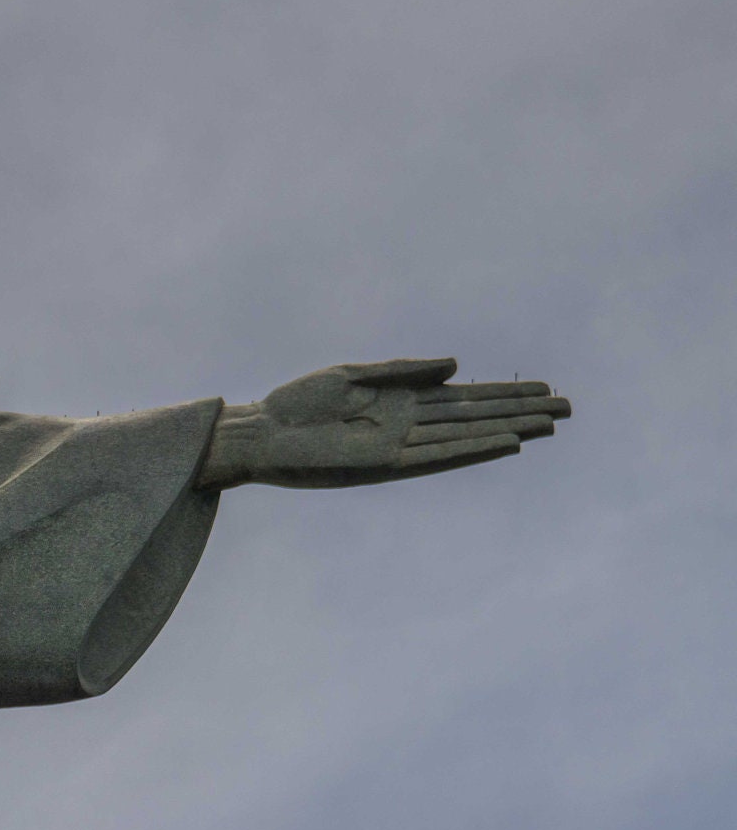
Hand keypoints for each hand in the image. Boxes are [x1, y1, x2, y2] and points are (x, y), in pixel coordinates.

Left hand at [201, 357, 569, 489]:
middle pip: (477, 416)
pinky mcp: (387, 464)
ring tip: (549, 425)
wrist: (261, 432)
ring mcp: (402, 446)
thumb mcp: (353, 375)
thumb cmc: (299, 402)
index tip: (545, 388)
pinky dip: (473, 448)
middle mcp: (410, 425)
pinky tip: (506, 442)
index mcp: (402, 401)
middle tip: (569, 408)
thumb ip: (405, 370)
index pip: (466, 396)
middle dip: (521, 411)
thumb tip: (458, 366)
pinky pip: (440, 455)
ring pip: (468, 436)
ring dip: (508, 429)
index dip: (505, 393)